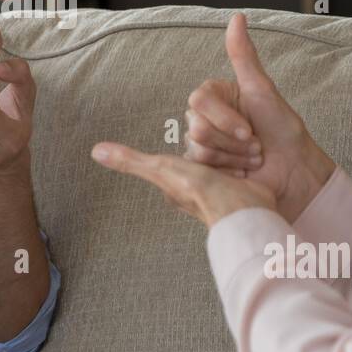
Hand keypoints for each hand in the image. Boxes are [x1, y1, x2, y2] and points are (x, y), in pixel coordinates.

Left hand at [91, 142, 275, 228]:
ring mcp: (223, 187)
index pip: (183, 149)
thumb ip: (130, 160)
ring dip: (238, 151)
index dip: (197, 142)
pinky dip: (250, 155)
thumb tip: (95, 150)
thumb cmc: (199, 192)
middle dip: (221, 147)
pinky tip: (256, 156)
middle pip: (207, 150)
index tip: (203, 146)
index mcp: (173, 183)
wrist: (242, 209)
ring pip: (229, 152)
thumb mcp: (160, 169)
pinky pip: (246, 159)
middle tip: (227, 153)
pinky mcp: (245, 186)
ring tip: (244, 155)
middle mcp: (195, 187)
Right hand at [184, 13, 334, 224]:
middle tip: (256, 146)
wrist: (295, 170)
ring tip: (253, 158)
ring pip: (199, 151)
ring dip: (234, 158)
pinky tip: (243, 174)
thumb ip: (244, 55)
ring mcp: (201, 145)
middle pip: (197, 128)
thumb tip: (237, 17)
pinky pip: (201, 171)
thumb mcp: (263, 90)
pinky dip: (229, 172)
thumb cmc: (282, 129)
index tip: (251, 130)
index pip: (198, 101)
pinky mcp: (203, 170)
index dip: (225, 119)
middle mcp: (204, 118)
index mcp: (214, 96)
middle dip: (233, 142)